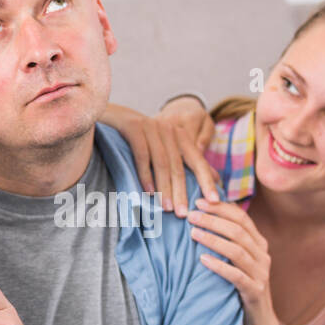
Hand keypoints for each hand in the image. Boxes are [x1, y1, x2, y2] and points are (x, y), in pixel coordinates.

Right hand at [107, 98, 219, 215]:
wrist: (108, 111)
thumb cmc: (139, 136)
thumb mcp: (165, 144)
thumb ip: (188, 160)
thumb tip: (215, 178)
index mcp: (180, 135)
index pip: (198, 161)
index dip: (207, 181)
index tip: (214, 201)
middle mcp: (168, 130)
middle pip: (178, 166)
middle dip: (182, 192)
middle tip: (183, 214)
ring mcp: (151, 128)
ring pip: (161, 163)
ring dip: (165, 188)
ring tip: (167, 208)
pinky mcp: (133, 128)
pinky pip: (142, 155)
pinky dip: (146, 175)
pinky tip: (149, 192)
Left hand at [186, 198, 287, 324]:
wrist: (260, 324)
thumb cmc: (241, 289)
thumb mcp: (237, 263)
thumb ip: (227, 243)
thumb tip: (203, 219)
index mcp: (259, 245)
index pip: (241, 218)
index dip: (220, 208)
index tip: (198, 201)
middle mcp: (263, 256)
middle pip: (238, 230)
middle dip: (213, 220)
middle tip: (190, 215)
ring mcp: (261, 274)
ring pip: (238, 250)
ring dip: (213, 239)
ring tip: (193, 233)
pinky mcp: (255, 292)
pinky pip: (237, 276)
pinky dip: (219, 266)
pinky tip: (203, 260)